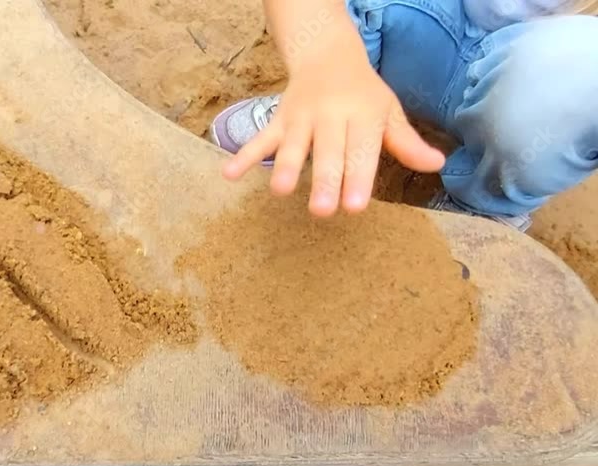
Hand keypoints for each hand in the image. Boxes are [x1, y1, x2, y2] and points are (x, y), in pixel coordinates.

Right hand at [222, 37, 445, 216]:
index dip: (358, 178)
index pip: (360, 151)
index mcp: (362, 115)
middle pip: (327, 152)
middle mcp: (331, 116)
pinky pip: (260, 138)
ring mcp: (301, 118)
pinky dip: (244, 155)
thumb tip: (437, 164)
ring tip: (279, 192)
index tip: (355, 206)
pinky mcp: (279, 120)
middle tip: (321, 211)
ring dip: (284, 167)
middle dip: (323, 180)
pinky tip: (229, 174)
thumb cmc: (362, 94)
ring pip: (292, 145)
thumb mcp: (387, 112)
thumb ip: (406, 143)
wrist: (326, 54)